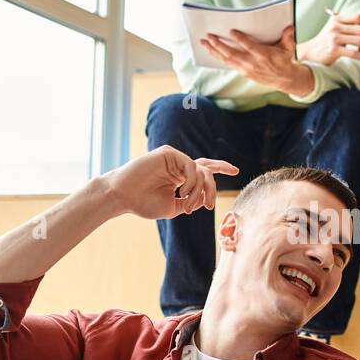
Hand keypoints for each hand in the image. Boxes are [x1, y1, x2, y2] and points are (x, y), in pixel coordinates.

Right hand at [104, 147, 237, 220]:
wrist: (123, 197)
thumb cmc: (144, 203)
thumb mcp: (174, 207)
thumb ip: (191, 201)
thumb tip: (206, 198)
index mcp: (180, 176)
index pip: (205, 169)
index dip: (221, 167)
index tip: (236, 170)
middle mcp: (179, 165)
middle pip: (207, 172)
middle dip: (212, 190)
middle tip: (209, 206)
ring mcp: (174, 158)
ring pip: (201, 172)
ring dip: (198, 192)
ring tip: (187, 205)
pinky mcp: (169, 153)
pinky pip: (191, 167)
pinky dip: (191, 183)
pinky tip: (181, 192)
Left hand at [201, 24, 312, 95]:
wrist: (284, 79)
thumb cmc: (284, 59)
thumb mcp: (288, 48)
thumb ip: (288, 36)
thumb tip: (289, 26)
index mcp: (263, 55)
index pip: (249, 46)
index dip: (240, 39)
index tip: (231, 31)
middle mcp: (252, 63)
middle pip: (232, 53)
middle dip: (219, 44)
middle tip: (208, 36)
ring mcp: (246, 69)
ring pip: (226, 59)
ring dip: (214, 51)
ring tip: (203, 42)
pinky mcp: (243, 72)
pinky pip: (228, 64)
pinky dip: (218, 57)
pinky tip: (210, 50)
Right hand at [298, 12, 359, 65]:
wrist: (311, 52)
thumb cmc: (326, 41)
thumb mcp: (334, 28)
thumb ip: (348, 26)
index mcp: (336, 19)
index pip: (357, 17)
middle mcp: (335, 26)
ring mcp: (334, 38)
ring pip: (359, 40)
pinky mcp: (334, 50)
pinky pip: (353, 52)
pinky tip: (359, 56)